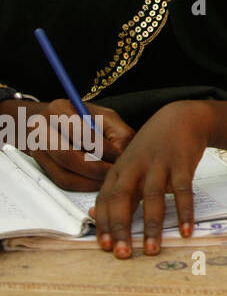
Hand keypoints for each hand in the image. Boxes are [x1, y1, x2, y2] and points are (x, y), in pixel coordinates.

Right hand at [11, 99, 133, 189]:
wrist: (55, 121)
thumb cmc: (87, 119)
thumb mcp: (106, 117)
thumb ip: (117, 132)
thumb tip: (121, 156)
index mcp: (58, 109)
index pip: (81, 133)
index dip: (102, 148)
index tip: (118, 156)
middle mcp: (41, 129)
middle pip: (67, 156)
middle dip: (95, 168)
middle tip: (113, 172)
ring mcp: (36, 148)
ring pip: (63, 173)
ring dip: (88, 181)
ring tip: (107, 180)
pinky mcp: (40, 165)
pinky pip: (60, 181)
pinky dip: (81, 185)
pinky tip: (95, 183)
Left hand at [91, 101, 212, 257]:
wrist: (182, 118)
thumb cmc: (153, 146)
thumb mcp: (129, 164)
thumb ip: (115, 189)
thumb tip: (95, 215)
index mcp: (120, 169)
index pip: (106, 200)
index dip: (104, 224)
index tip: (104, 246)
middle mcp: (136, 167)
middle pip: (123, 199)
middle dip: (121, 228)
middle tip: (122, 254)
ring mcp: (159, 164)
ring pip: (152, 198)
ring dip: (151, 226)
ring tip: (152, 249)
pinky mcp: (182, 163)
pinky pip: (183, 191)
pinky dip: (184, 212)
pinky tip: (186, 229)